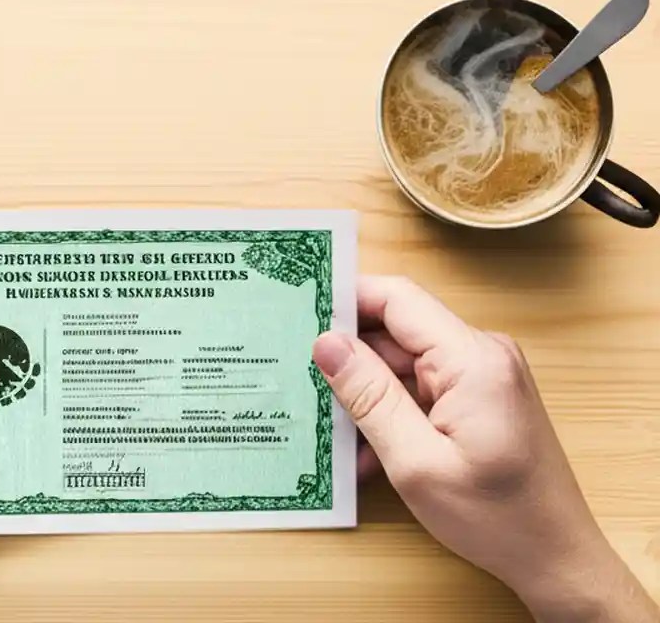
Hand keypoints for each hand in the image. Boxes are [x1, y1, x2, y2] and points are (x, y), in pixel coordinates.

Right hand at [313, 276, 657, 622]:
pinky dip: (391, 412)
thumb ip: (369, 397)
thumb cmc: (501, 519)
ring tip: (334, 430)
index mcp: (473, 360)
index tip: (299, 313)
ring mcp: (483, 375)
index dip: (345, 300)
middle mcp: (483, 355)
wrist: (557, 557)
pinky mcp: (480, 396)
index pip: (397, 299)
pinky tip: (369, 450)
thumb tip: (327, 344)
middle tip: (301, 383)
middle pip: (396, 331)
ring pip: (402, 363)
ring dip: (367, 394)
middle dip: (348, 357)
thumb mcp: (417, 463)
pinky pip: (420, 387)